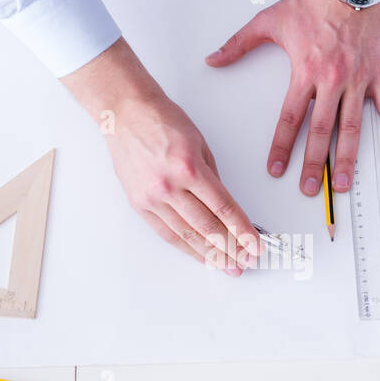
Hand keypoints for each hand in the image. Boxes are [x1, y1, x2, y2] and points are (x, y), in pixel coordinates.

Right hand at [62, 39, 259, 274]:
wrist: (125, 113)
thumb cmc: (162, 121)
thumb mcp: (199, 144)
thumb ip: (212, 178)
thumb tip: (224, 208)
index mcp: (189, 168)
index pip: (223, 208)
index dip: (242, 230)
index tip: (254, 245)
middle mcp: (169, 186)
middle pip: (206, 227)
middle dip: (229, 249)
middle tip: (243, 263)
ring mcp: (152, 197)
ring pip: (185, 235)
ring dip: (208, 254)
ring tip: (225, 266)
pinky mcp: (139, 204)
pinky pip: (165, 232)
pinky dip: (184, 246)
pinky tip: (197, 254)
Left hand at [206, 0, 379, 196]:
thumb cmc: (313, 2)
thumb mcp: (269, 21)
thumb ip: (238, 44)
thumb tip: (213, 59)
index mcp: (305, 73)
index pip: (290, 119)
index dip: (282, 147)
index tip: (277, 169)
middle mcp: (332, 81)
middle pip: (320, 131)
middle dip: (313, 164)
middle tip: (309, 189)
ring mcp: (358, 80)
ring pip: (352, 128)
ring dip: (347, 159)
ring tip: (342, 183)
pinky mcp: (379, 75)